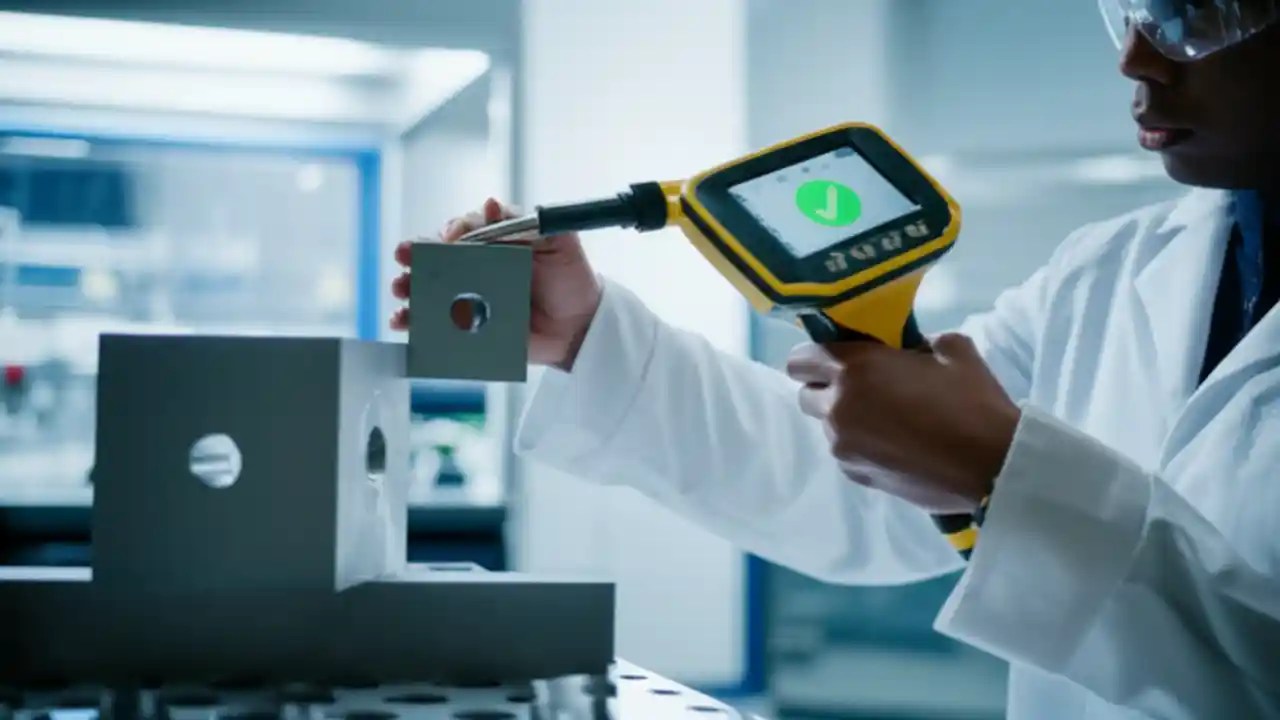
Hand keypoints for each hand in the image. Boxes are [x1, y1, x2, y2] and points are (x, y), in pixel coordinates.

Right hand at [390, 198, 603, 370]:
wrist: (581, 326)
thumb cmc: (571, 278)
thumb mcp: (559, 242)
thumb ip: (529, 222)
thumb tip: (490, 204)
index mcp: (495, 241)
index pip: (463, 229)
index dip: (452, 230)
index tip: (450, 238)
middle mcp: (477, 266)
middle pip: (437, 256)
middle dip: (416, 254)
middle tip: (405, 256)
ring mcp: (470, 297)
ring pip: (429, 287)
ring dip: (409, 286)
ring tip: (401, 288)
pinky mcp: (470, 328)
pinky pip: (437, 323)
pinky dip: (416, 322)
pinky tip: (405, 320)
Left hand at [786, 333, 1020, 513]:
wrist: (993, 465)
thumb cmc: (973, 402)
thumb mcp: (952, 349)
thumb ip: (917, 341)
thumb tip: (907, 349)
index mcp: (854, 369)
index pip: (800, 359)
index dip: (813, 357)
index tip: (835, 358)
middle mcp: (838, 408)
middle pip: (806, 395)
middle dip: (827, 389)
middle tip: (863, 388)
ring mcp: (844, 447)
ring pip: (827, 426)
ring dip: (846, 419)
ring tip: (886, 420)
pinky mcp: (858, 476)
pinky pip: (846, 453)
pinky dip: (861, 446)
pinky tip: (895, 445)